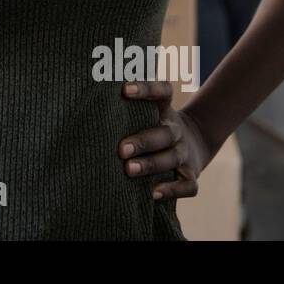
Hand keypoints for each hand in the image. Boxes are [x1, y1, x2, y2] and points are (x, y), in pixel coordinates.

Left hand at [118, 80, 215, 201]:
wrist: (194, 141)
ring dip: (151, 164)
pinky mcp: (191, 175)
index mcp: (165, 110)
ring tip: (129, 169)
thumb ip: (126, 106)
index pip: (162, 92)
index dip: (147, 89)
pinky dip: (173, 190)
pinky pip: (188, 185)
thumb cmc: (153, 124)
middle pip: (164, 134)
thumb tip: (89, 97)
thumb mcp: (148, 110)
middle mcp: (176, 131)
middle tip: (121, 149)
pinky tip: (153, 193)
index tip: (124, 89)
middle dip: (143, 142)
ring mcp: (185, 153)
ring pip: (172, 158)